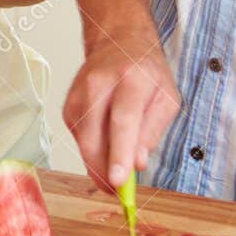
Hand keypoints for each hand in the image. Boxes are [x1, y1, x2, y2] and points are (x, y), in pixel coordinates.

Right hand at [63, 29, 180, 190]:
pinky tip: (107, 142)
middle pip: (94, 137)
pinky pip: (79, 140)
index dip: (119, 154)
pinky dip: (93, 150)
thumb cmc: (146, 72)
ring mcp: (79, 95)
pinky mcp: (68, 107)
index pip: (122, 120)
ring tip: (118, 163)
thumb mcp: (167, 98)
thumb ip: (153, 131)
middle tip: (119, 192)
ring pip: (83, 143)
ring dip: (99, 163)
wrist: (118, 42)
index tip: (119, 182)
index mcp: (131, 80)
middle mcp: (99, 85)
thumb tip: (137, 163)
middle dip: (104, 171)